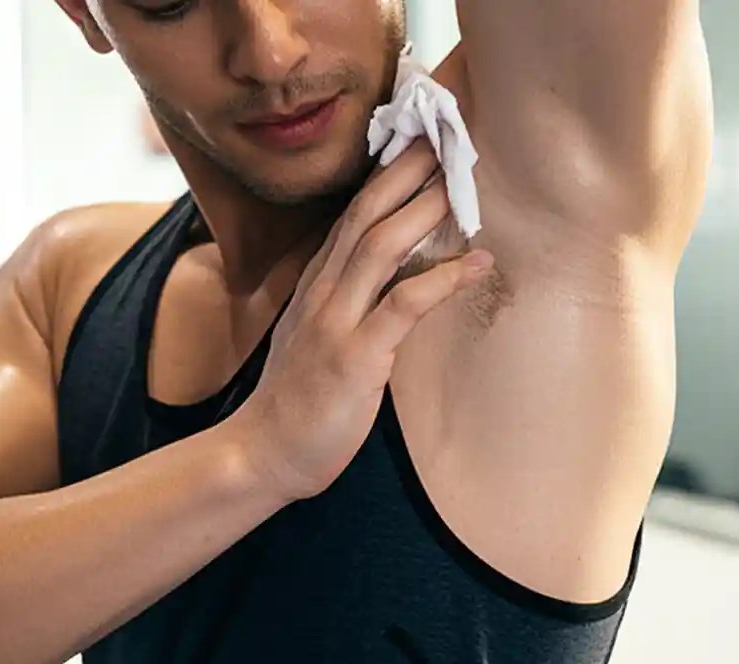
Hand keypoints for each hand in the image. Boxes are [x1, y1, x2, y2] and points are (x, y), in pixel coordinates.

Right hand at [232, 141, 493, 502]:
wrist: (261, 453)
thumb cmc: (296, 400)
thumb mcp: (318, 336)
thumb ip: (348, 303)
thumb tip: (394, 278)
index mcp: (317, 285)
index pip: (352, 214)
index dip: (386, 176)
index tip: (418, 143)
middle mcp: (323, 292)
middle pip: (365, 214)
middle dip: (405, 171)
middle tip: (444, 136)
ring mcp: (336, 322)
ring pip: (381, 247)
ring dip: (423, 210)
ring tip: (460, 182)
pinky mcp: (355, 357)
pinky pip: (403, 306)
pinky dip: (442, 279)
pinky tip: (478, 264)